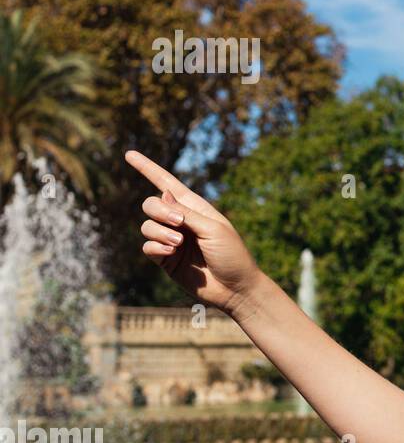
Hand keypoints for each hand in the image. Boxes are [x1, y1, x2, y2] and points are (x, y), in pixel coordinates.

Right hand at [125, 150, 262, 314]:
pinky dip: (156, 247)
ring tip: (178, 244)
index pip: (166, 183)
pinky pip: (147, 246)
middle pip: (151, 204)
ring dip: (160, 232)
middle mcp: (181, 221)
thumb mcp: (212, 228)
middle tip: (178, 224)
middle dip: (158, 210)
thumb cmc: (232, 254)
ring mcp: (171, 240)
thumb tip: (162, 195)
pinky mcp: (165, 259)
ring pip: (146, 226)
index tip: (129, 154)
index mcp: (195, 207)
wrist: (235, 288)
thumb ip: (186, 213)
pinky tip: (171, 253)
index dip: (147, 168)